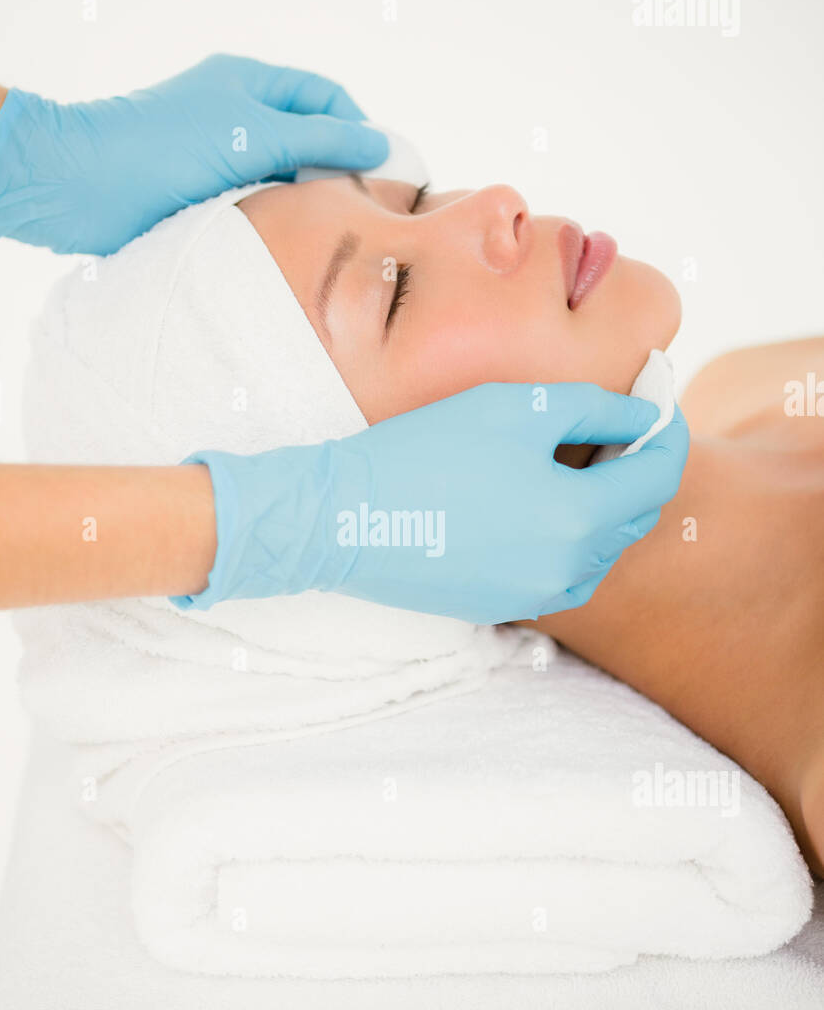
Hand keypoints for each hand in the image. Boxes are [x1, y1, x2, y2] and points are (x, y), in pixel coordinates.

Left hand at [0, 54, 387, 254]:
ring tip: (334, 236)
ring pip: (284, 184)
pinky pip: (256, 213)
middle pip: (308, 143)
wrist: (80, 188)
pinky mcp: (205, 204)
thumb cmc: (162, 146)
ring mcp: (221, 163)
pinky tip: (293, 251)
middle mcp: (237, 119)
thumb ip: (320, 140)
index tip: (388, 168)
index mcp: (249, 85)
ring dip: (306, 207)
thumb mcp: (253, 133)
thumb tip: (380, 144)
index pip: (326, 98)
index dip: (359, 127)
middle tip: (369, 212)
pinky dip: (276, 228)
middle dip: (338, 172)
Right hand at [171, 382, 689, 623]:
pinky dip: (566, 538)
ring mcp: (534, 596)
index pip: (658, 477)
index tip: (655, 403)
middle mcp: (567, 571)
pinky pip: (560, 573)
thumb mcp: (517, 407)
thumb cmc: (426, 451)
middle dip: (635, 467)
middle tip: (612, 423)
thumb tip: (645, 416)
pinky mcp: (502, 606)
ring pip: (599, 549)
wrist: (344, 517)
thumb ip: (596, 406)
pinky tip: (532, 503)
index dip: (666, 432)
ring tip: (570, 461)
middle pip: (634, 516)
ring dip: (601, 506)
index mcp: (578, 520)